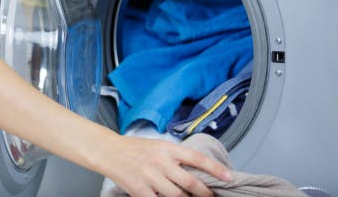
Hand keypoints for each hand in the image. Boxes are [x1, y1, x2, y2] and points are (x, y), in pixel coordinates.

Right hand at [98, 135, 231, 196]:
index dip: (216, 169)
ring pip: (178, 196)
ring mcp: (150, 176)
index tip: (229, 177)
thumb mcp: (157, 145)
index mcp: (167, 148)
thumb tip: (198, 172)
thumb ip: (175, 157)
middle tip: (211, 196)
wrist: (108, 151)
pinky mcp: (140, 189)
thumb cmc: (133, 148)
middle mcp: (160, 161)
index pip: (197, 158)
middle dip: (205, 193)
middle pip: (191, 183)